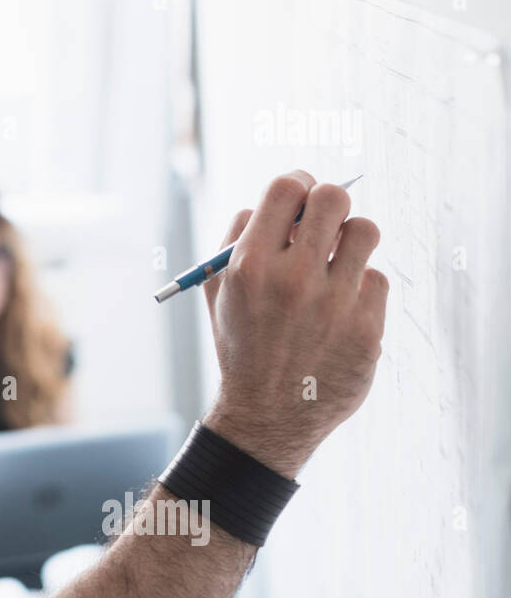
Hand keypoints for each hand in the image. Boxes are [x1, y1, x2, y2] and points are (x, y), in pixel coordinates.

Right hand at [201, 170, 387, 478]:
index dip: (299, 182)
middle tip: (326, 223)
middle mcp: (292, 280)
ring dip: (352, 241)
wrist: (266, 415)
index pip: (287, 189)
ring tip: (337, 265)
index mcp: (249, 267)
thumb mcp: (218, 292)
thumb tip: (283, 197)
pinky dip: (361, 289)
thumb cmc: (242, 344)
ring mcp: (333, 305)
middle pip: (334, 199)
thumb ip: (239, 237)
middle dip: (331, 204)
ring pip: (366, 231)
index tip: (303, 195)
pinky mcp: (366, 328)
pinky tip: (341, 310)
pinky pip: (378, 278)